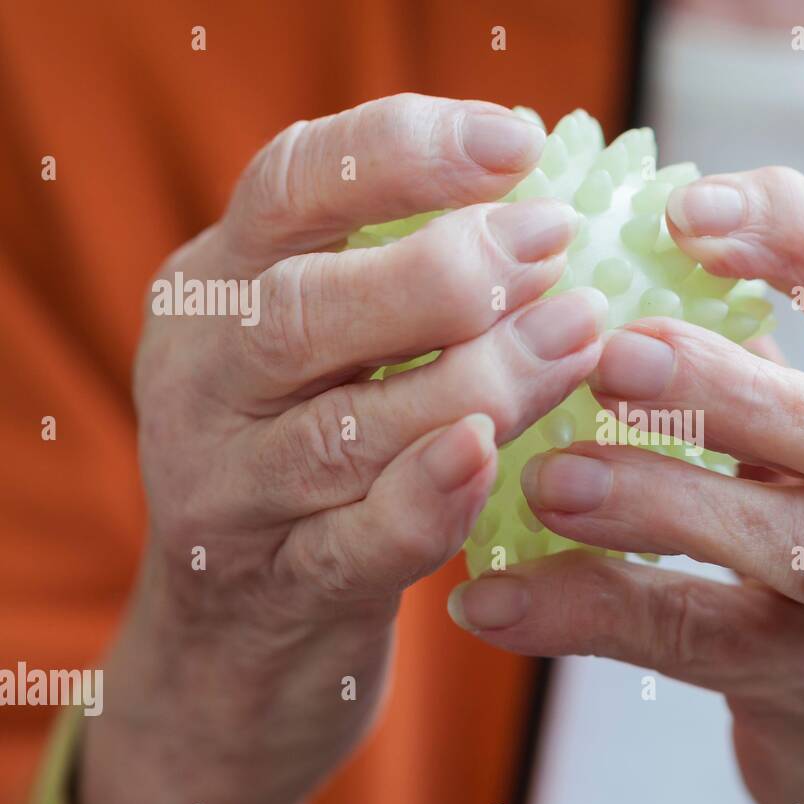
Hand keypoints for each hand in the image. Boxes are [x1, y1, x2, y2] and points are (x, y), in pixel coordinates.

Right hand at [81, 95, 605, 803]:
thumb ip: (392, 283)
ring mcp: (230, 491)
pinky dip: (429, 494)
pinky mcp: (278, 588)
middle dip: (444, 271)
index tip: (515, 144)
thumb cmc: (312, 461)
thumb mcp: (320, 352)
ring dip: (477, 378)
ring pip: (346, 428)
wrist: (236, 637)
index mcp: (216, 288)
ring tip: (578, 338)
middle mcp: (203, 379)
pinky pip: (358, 540)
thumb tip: (546, 216)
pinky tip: (491, 453)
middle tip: (554, 246)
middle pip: (305, 307)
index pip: (289, 187)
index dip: (403, 151)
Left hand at [448, 167, 803, 803]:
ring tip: (549, 481)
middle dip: (732, 388)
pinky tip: (495, 601)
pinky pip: (696, 645)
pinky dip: (588, 617)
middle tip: (610, 356)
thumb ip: (772, 370)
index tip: (677, 209)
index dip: (784, 236)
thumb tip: (609, 275)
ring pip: (789, 547)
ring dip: (660, 504)